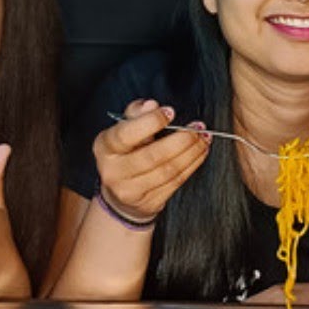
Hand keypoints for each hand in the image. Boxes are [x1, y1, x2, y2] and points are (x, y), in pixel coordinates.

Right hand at [93, 99, 209, 222]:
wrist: (120, 195)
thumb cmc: (125, 154)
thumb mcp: (123, 130)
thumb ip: (136, 113)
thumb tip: (151, 105)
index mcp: (105, 147)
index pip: (126, 134)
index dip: (150, 123)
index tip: (170, 112)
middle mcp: (114, 171)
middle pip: (152, 156)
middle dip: (181, 140)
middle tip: (197, 128)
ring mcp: (130, 190)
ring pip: (168, 171)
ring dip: (192, 152)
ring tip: (203, 138)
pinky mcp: (148, 203)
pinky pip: (176, 182)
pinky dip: (192, 165)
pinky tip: (200, 153)